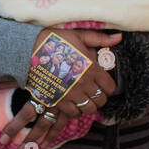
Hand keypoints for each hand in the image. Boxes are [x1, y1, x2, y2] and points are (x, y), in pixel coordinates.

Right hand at [0, 28, 123, 148]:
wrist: (29, 48)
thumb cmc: (56, 40)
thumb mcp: (79, 35)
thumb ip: (100, 39)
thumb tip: (119, 37)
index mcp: (92, 68)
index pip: (110, 87)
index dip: (108, 87)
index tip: (103, 85)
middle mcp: (83, 84)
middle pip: (100, 101)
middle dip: (99, 99)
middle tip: (94, 94)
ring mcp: (70, 94)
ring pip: (87, 109)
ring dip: (87, 106)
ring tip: (83, 100)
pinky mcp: (57, 100)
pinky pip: (71, 113)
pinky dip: (74, 112)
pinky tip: (72, 106)